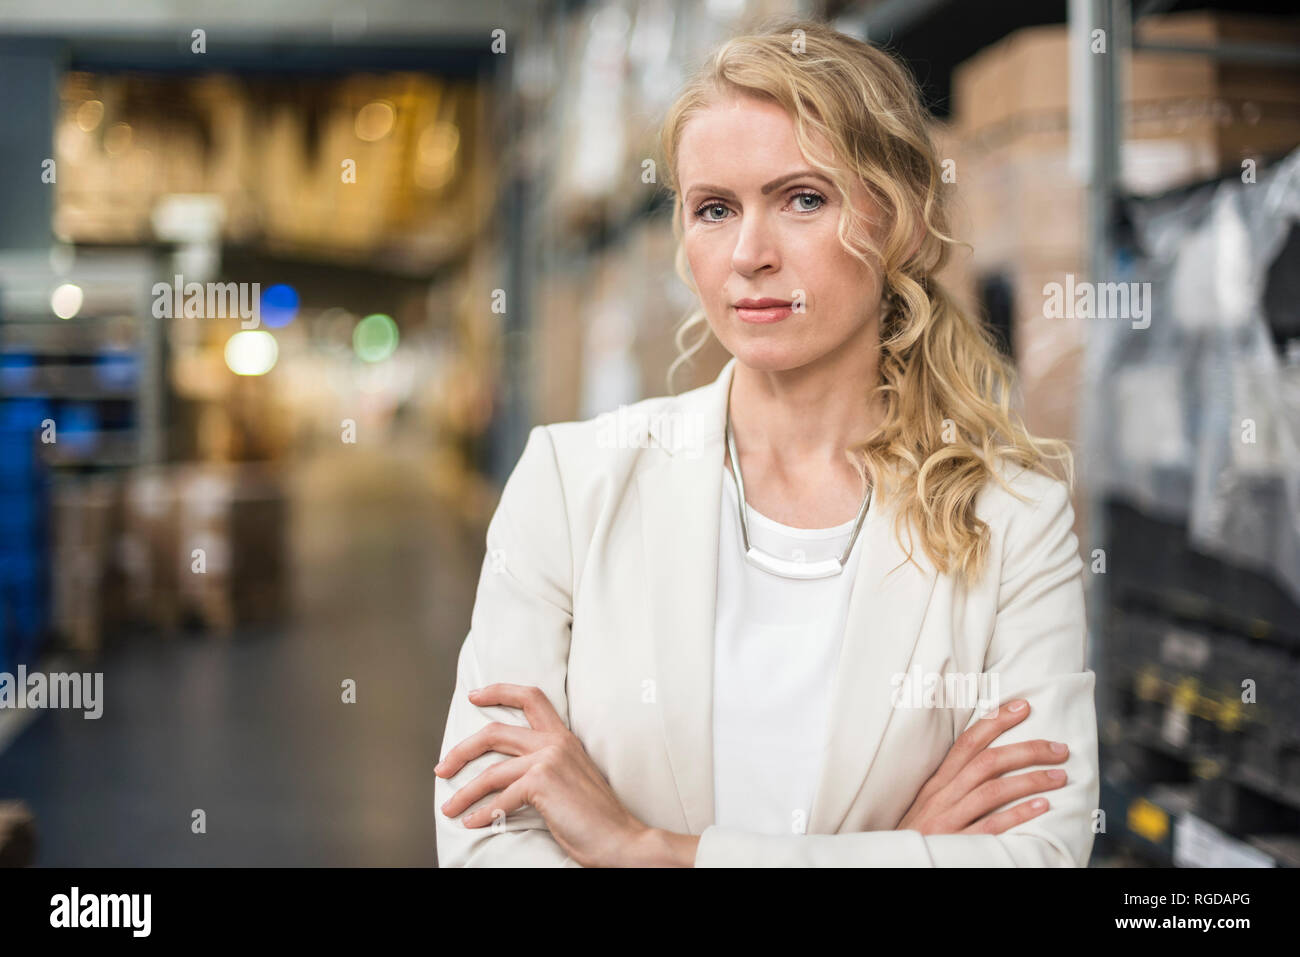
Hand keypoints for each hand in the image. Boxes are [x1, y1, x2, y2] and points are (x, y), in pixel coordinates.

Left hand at [435, 683, 649, 867]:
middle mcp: (555, 742)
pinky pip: (500, 798)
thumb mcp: (570, 778)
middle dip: (461, 750)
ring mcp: (548, 760)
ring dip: (464, 793)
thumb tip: (507, 774)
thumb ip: (545, 765)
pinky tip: (472, 823)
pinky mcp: (542, 783)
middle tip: (442, 769)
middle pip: (495, 732)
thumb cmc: (594, 816)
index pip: (530, 697)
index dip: (498, 691)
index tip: (474, 696)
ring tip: (448, 809)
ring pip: (491, 771)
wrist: (620, 838)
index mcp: (563, 737)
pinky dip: (482, 814)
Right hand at [895, 699, 1068, 835]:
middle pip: (987, 762)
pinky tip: (1042, 806)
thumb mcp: (929, 803)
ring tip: (1059, 776)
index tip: (1023, 706)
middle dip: (1027, 750)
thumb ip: (954, 783)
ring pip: (992, 790)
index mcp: (937, 783)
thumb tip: (989, 761)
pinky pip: (991, 826)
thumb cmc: (919, 834)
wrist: (896, 863)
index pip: (967, 743)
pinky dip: (1018, 814)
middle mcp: (941, 796)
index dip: (996, 721)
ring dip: (1030, 780)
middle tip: (1058, 749)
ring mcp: (949, 820)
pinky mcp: (958, 844)